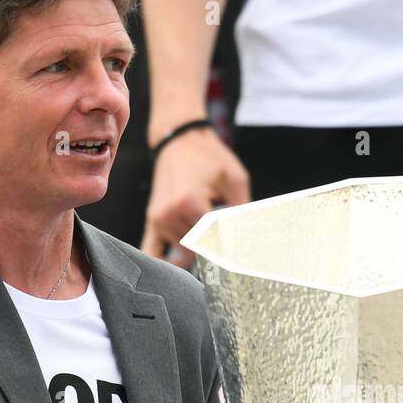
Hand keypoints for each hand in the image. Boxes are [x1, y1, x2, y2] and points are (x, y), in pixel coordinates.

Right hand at [141, 128, 250, 258]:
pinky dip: (168, 262)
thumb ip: (242, 212)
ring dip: (197, 248)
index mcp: (190, 202)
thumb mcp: (235, 180)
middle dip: (215, 248)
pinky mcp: (152, 222)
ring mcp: (158, 220)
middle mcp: (169, 214)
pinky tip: (182, 263)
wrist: (178, 140)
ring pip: (184, 254)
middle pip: (200, 251)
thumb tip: (251, 243)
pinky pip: (154, 252)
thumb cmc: (209, 157)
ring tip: (205, 227)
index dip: (230, 248)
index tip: (241, 252)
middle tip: (226, 237)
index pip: (214, 243)